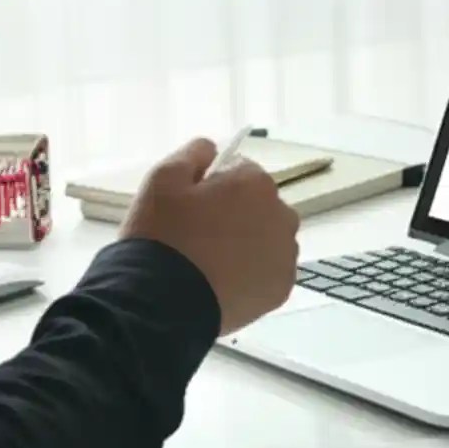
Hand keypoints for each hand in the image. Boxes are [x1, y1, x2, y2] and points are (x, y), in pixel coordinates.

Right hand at [119, 138, 299, 334]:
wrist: (163, 301)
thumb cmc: (163, 235)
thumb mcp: (162, 179)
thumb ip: (192, 154)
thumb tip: (212, 146)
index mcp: (257, 183)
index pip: (241, 172)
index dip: (215, 186)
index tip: (194, 205)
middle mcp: (282, 215)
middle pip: (259, 205)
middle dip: (236, 213)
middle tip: (201, 236)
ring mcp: (286, 254)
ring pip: (267, 239)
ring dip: (248, 243)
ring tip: (212, 262)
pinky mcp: (283, 288)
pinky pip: (269, 271)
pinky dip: (253, 273)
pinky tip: (224, 281)